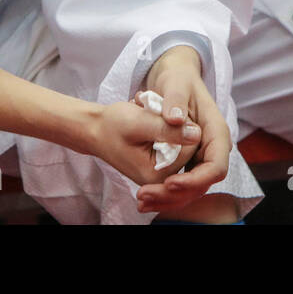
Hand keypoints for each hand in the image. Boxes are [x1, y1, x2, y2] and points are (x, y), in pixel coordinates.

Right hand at [85, 100, 201, 189]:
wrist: (95, 129)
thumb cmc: (112, 125)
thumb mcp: (139, 123)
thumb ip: (167, 129)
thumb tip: (197, 134)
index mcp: (157, 176)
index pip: (190, 148)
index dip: (180, 125)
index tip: (157, 114)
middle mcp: (162, 180)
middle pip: (189, 148)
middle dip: (175, 127)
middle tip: (152, 113)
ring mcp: (162, 173)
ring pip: (183, 144)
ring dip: (171, 128)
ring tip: (149, 117)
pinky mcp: (161, 165)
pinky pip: (175, 146)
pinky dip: (166, 132)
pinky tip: (152, 124)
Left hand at [134, 46, 232, 214]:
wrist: (175, 76)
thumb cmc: (177, 78)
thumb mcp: (175, 83)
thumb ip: (175, 99)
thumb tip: (175, 120)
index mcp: (215, 130)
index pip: (216, 165)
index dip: (196, 179)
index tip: (170, 183)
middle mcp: (211, 146)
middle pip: (202, 182)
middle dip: (177, 195)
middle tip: (146, 195)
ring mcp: (200, 154)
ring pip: (191, 187)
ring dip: (168, 198)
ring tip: (141, 200)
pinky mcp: (188, 158)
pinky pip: (181, 181)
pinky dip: (164, 191)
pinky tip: (144, 197)